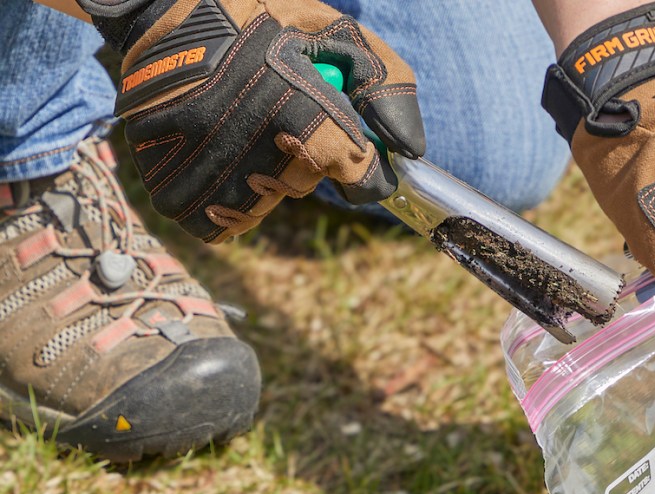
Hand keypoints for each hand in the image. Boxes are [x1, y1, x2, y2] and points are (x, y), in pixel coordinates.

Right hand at [78, 0, 424, 241]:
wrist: (157, 11)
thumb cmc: (257, 20)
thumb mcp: (331, 31)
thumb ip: (384, 83)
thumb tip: (409, 149)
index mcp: (297, 112)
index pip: (359, 178)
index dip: (363, 170)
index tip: (353, 157)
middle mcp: (253, 151)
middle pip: (305, 186)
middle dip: (301, 157)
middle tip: (275, 115)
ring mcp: (208, 177)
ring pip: (261, 208)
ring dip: (259, 178)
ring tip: (239, 127)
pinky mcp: (172, 192)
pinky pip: (218, 224)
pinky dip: (221, 199)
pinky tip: (214, 153)